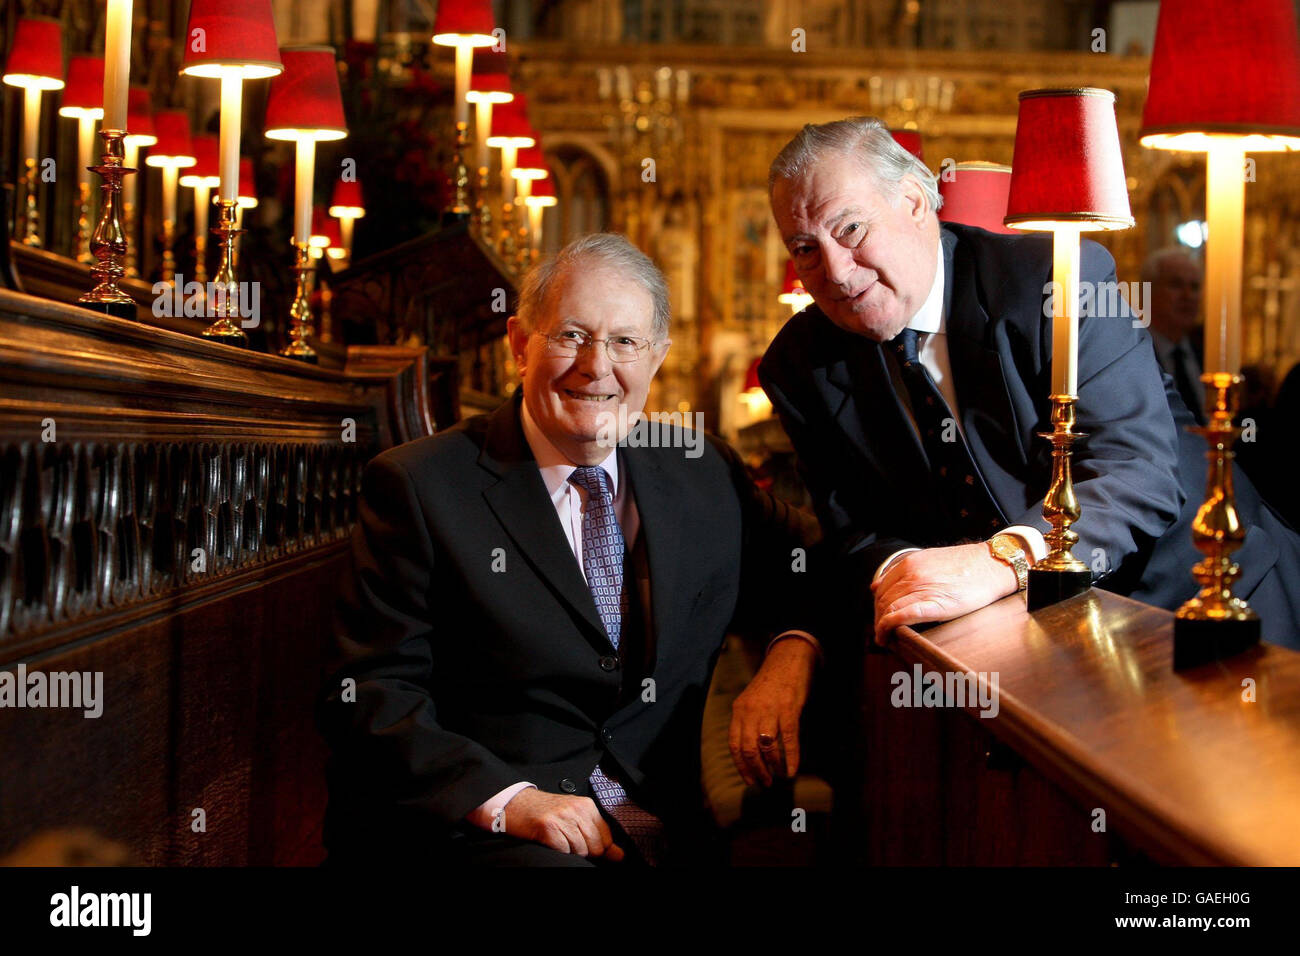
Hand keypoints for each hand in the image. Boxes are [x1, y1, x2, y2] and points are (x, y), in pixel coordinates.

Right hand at [500, 788, 625, 860]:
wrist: (516, 804)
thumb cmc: (546, 813)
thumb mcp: (574, 817)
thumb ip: (598, 835)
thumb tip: (619, 856)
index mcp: (587, 805)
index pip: (607, 838)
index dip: (598, 849)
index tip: (586, 847)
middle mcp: (577, 809)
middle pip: (596, 847)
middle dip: (585, 852)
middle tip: (568, 842)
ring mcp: (563, 817)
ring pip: (580, 850)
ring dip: (570, 851)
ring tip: (558, 840)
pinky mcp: (549, 827)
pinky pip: (564, 851)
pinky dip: (558, 851)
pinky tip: (550, 841)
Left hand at [729, 638, 816, 786]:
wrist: (788, 659)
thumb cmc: (770, 683)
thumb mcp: (751, 700)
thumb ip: (747, 721)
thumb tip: (749, 751)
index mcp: (739, 709)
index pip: (734, 744)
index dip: (741, 766)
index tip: (749, 780)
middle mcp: (751, 711)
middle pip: (748, 749)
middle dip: (756, 770)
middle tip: (764, 783)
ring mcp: (770, 710)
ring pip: (766, 747)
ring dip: (772, 767)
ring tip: (778, 777)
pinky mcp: (789, 709)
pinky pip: (788, 739)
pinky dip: (791, 758)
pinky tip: (792, 770)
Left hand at [871, 543, 1017, 644]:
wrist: (992, 566)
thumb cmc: (967, 566)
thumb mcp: (930, 560)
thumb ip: (903, 572)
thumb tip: (875, 585)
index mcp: (909, 563)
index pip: (881, 588)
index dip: (877, 605)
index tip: (880, 616)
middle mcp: (911, 574)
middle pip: (882, 600)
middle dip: (878, 618)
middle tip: (882, 631)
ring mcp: (921, 588)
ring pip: (888, 609)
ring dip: (881, 626)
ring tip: (884, 638)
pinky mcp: (934, 604)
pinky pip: (900, 616)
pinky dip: (887, 627)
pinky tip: (886, 637)